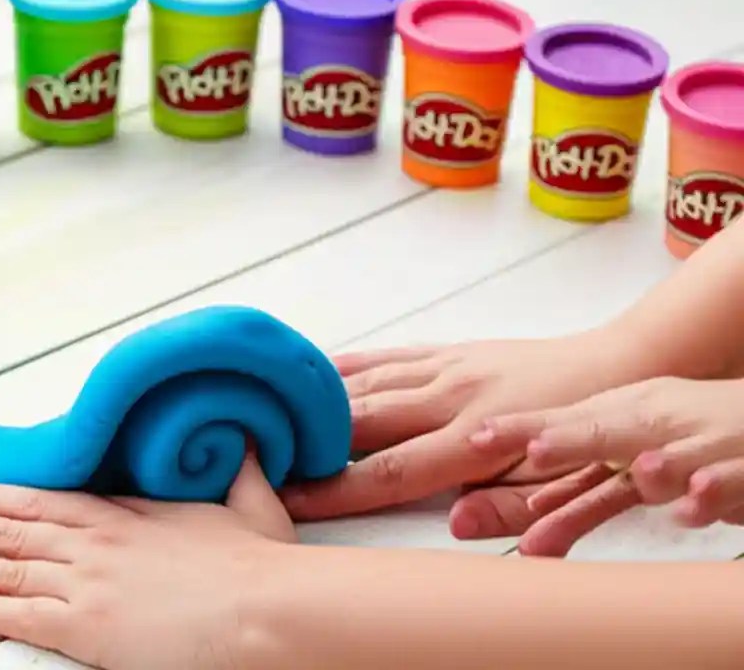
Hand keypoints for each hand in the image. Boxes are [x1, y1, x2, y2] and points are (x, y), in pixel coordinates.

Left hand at [0, 454, 295, 669]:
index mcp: (121, 514)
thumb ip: (240, 470)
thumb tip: (247, 438)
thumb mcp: (251, 505)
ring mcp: (85, 583)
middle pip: (5, 525)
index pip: (40, 499)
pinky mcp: (86, 628)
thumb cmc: (260, 563)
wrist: (266, 606)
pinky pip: (22, 615)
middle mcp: (92, 543)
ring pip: (1, 566)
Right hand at [280, 329, 654, 539]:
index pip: (390, 472)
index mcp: (476, 438)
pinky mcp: (447, 351)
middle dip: (306, 441)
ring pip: (365, 384)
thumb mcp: (560, 487)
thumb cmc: (585, 437)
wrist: (619, 365)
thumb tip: (455, 527)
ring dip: (314, 401)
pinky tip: (311, 370)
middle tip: (260, 455)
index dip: (335, 489)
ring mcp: (446, 368)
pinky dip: (345, 366)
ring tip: (268, 412)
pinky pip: (385, 357)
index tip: (290, 499)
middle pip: (361, 422)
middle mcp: (451, 398)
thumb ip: (507, 508)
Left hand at [474, 376, 743, 556]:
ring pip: (674, 457)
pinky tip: (693, 504)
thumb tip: (505, 513)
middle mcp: (653, 427)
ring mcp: (697, 449)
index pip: (561, 425)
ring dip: (657, 466)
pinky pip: (726, 481)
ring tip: (641, 472)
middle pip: (608, 433)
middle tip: (537, 449)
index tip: (478, 437)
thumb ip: (571, 489)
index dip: (520, 430)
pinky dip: (710, 493)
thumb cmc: (682, 437)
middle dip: (572, 440)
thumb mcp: (623, 453)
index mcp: (620, 416)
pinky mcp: (739, 471)